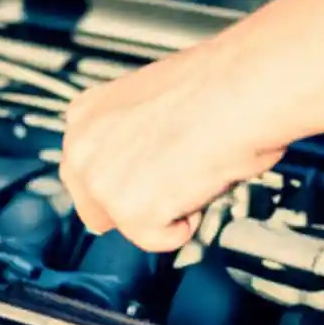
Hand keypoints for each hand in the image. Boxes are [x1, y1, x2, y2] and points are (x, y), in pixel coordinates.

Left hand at [59, 50, 285, 251]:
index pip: (84, 168)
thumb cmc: (217, 85)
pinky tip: (197, 188)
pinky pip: (154, 239)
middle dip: (131, 205)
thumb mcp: (151, 102)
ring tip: (191, 174)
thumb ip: (129, 133)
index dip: (120, 180)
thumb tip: (141, 160)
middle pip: (93, 204)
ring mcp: (100, 180)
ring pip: (124, 223)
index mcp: (85, 113)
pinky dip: (182, 227)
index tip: (144, 179)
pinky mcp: (127, 210)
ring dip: (161, 211)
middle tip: (171, 188)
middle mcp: (80, 146)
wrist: (243, 89)